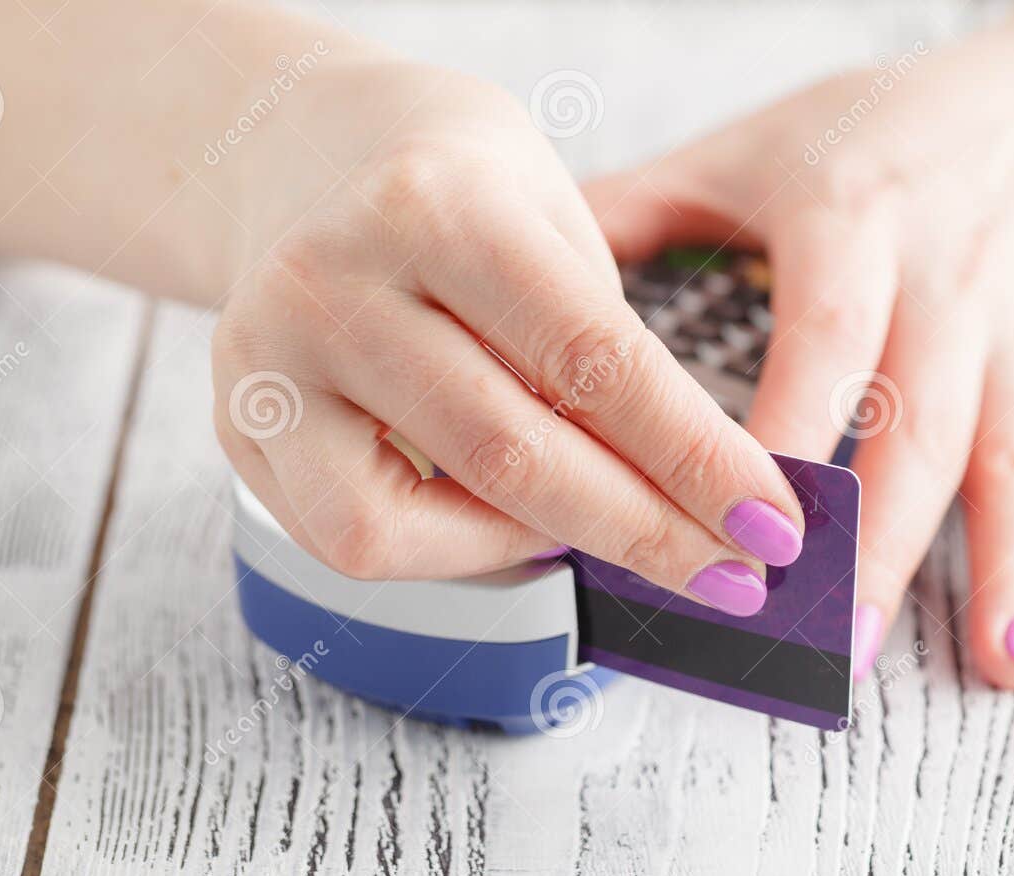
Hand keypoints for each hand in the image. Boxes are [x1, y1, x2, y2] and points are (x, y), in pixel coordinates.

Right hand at [212, 60, 804, 615]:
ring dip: (546, 550)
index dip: (696, 462)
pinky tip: (507, 520)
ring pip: (422, 523)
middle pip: (515, 457)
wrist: (302, 157)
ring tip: (616, 534)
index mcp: (440, 206)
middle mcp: (337, 281)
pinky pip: (357, 541)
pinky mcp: (241, 426)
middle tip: (733, 580)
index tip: (772, 526)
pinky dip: (453, 550)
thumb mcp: (552, 223)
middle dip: (646, 535)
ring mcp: (272, 361)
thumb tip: (694, 500)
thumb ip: (603, 355)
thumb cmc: (456, 192)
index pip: (595, 362)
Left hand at [585, 29, 1013, 684]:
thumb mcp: (749, 148)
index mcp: (854, 221)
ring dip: (1005, 561)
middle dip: (886, 544)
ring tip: (993, 663)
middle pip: (922, 424)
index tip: (751, 528)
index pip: (826, 337)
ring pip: (1012, 455)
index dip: (793, 434)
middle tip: (844, 647)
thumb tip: (519, 286)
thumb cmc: (875, 132)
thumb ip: (634, 211)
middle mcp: (950, 282)